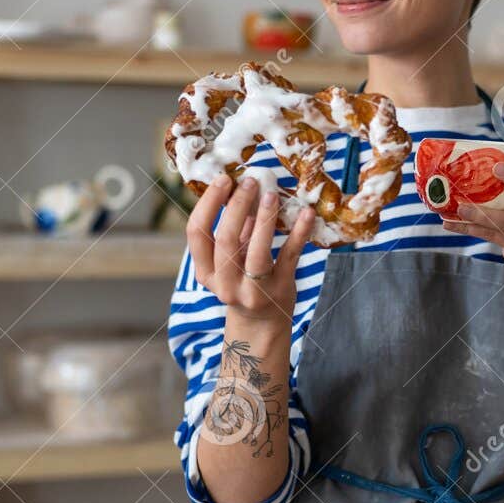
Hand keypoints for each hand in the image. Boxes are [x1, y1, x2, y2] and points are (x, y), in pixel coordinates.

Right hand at [186, 173, 314, 330]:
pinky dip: (299, 233)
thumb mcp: (231, 258)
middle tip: (250, 182)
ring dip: (264, 219)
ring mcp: (253, 290)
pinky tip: (306, 214)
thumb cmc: (244, 280)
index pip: (197, 233)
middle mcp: (225, 284)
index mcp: (206, 272)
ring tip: (271, 194)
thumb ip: (234, 227)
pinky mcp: (280, 289)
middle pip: (225, 239)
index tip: (224, 180)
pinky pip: (289, 257)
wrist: (262, 322)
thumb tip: (241, 186)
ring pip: (256, 251)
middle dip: (236, 206)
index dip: (208, 203)